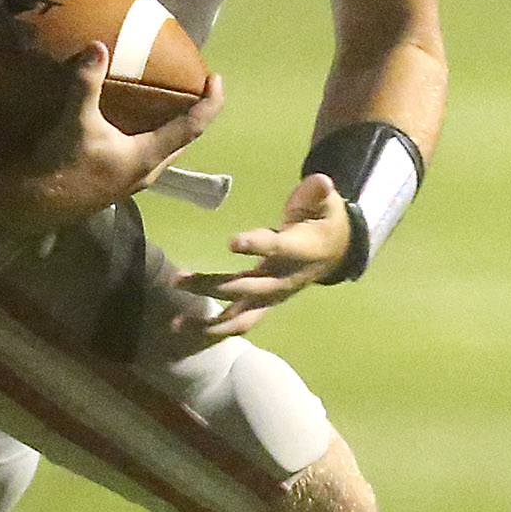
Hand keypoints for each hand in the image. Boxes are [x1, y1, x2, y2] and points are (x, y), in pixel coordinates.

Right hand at [0, 46, 220, 230]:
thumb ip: (87, 84)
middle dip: (194, 114)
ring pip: (166, 151)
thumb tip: (97, 46)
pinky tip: (134, 125)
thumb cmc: (62, 166)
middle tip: (193, 87)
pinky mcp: (118, 184)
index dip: (210, 102)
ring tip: (168, 102)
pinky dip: (151, 136)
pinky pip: (147, 156)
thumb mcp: (75, 121)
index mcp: (148, 156)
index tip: (217, 79)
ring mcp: (133, 181)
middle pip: (184, 140)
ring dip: (172, 128)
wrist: (35, 206)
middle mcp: (148, 171)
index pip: (193, 127)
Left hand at [175, 174, 352, 337]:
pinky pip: (238, 324)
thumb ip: (316, 193)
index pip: (275, 249)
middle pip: (246, 288)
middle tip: (178, 280)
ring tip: (175, 324)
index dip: (255, 245)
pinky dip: (212, 330)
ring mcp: (272, 298)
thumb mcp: (324, 203)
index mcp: (299, 251)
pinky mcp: (263, 306)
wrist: (335, 253)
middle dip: (212, 286)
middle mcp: (283, 280)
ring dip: (209, 323)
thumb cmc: (323, 222)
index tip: (231, 242)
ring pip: (241, 317)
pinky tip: (183, 329)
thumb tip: (320, 180)